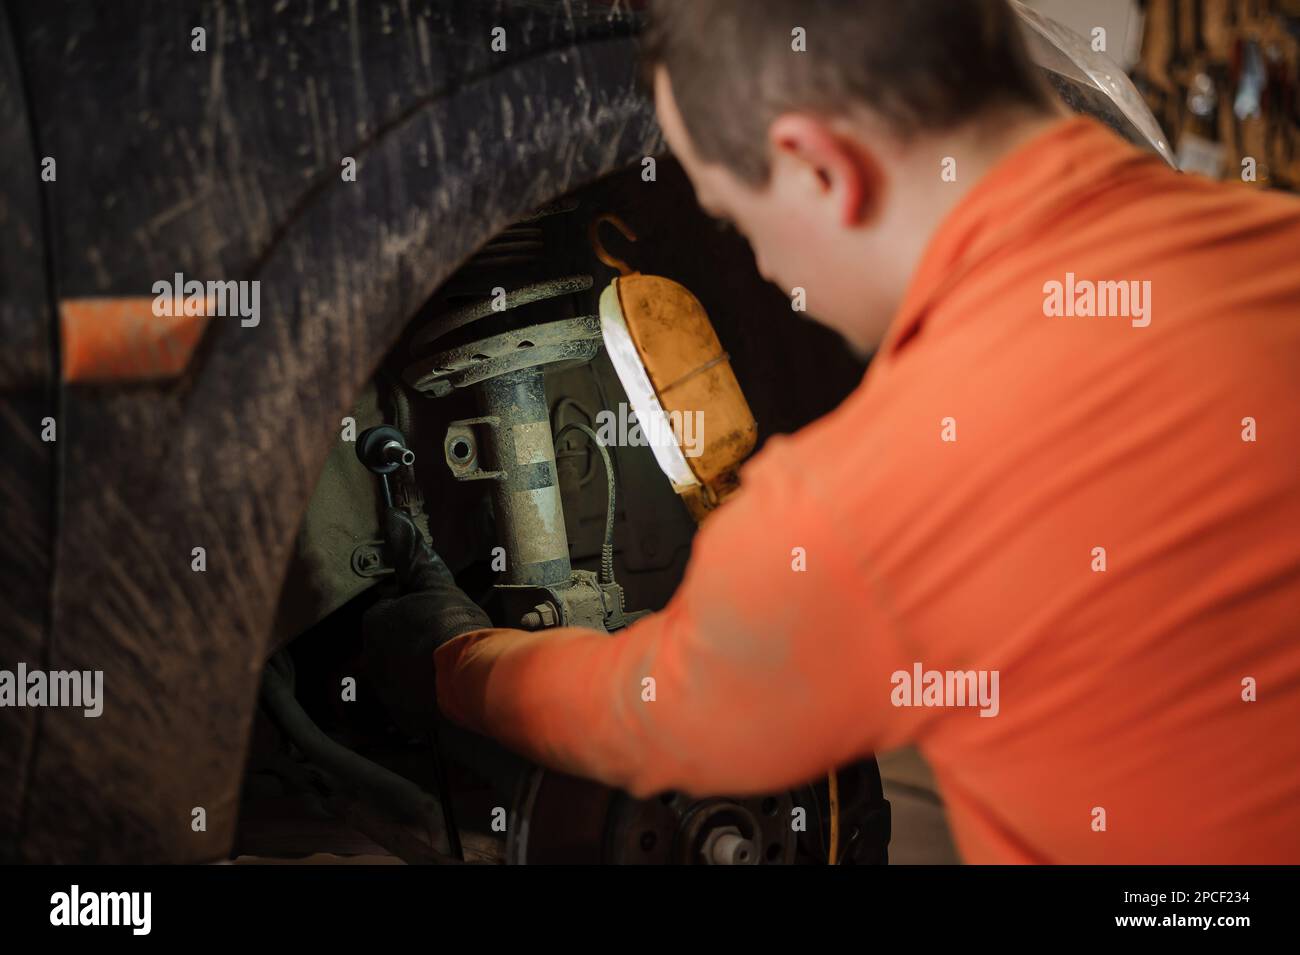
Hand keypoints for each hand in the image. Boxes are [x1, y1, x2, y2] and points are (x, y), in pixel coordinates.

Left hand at [362, 508, 492, 734]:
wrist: (472, 679)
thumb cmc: (453, 628)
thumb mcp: (435, 584)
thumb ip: (414, 555)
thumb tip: (395, 519)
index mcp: (375, 623)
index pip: (387, 612)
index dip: (411, 610)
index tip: (433, 614)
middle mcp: (372, 658)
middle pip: (389, 645)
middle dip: (409, 641)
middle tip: (440, 639)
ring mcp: (386, 689)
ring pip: (397, 674)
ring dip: (415, 669)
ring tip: (444, 665)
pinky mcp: (402, 716)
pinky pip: (406, 702)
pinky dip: (421, 696)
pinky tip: (444, 689)